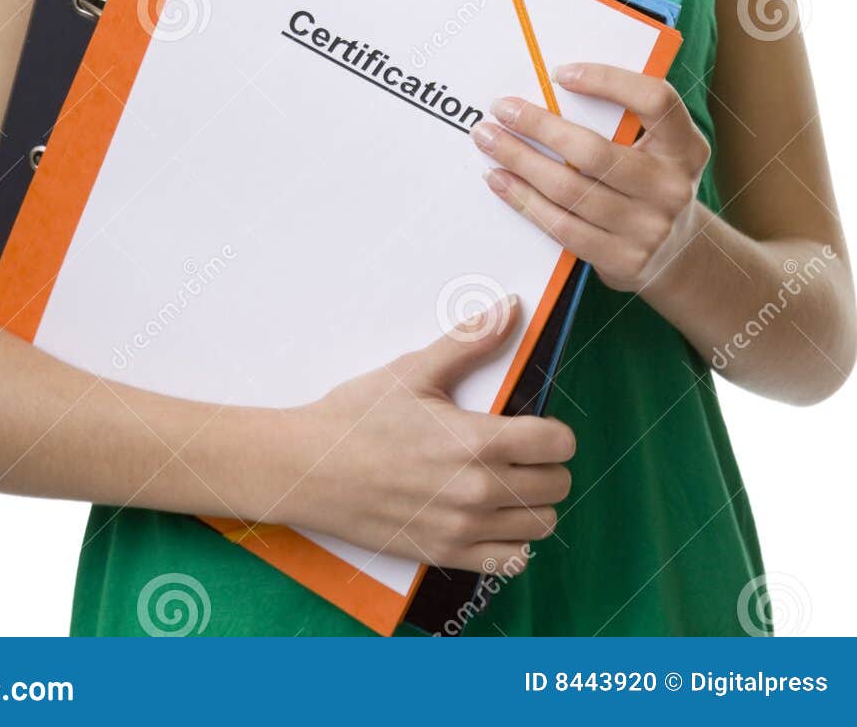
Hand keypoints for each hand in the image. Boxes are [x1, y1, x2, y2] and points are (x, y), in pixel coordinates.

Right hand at [271, 296, 575, 574]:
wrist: (310, 469)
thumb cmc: (360, 416)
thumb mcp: (414, 370)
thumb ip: (471, 340)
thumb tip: (512, 307)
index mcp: (479, 441)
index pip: (558, 443)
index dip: (554, 430)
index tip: (535, 424)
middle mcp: (480, 491)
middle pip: (558, 485)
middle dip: (547, 464)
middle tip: (520, 450)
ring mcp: (464, 529)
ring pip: (541, 525)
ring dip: (534, 502)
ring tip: (508, 481)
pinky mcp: (446, 555)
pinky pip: (511, 561)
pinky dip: (513, 541)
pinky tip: (493, 517)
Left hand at [472, 62, 710, 293]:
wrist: (676, 256)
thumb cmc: (648, 184)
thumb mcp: (655, 151)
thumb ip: (620, 123)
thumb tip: (547, 90)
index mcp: (686, 147)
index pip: (656, 100)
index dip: (608, 81)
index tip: (559, 73)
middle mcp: (673, 187)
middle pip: (594, 151)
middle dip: (538, 126)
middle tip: (501, 109)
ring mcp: (650, 228)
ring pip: (569, 190)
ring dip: (520, 161)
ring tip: (489, 140)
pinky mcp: (624, 260)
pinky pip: (561, 226)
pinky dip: (524, 199)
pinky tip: (500, 180)